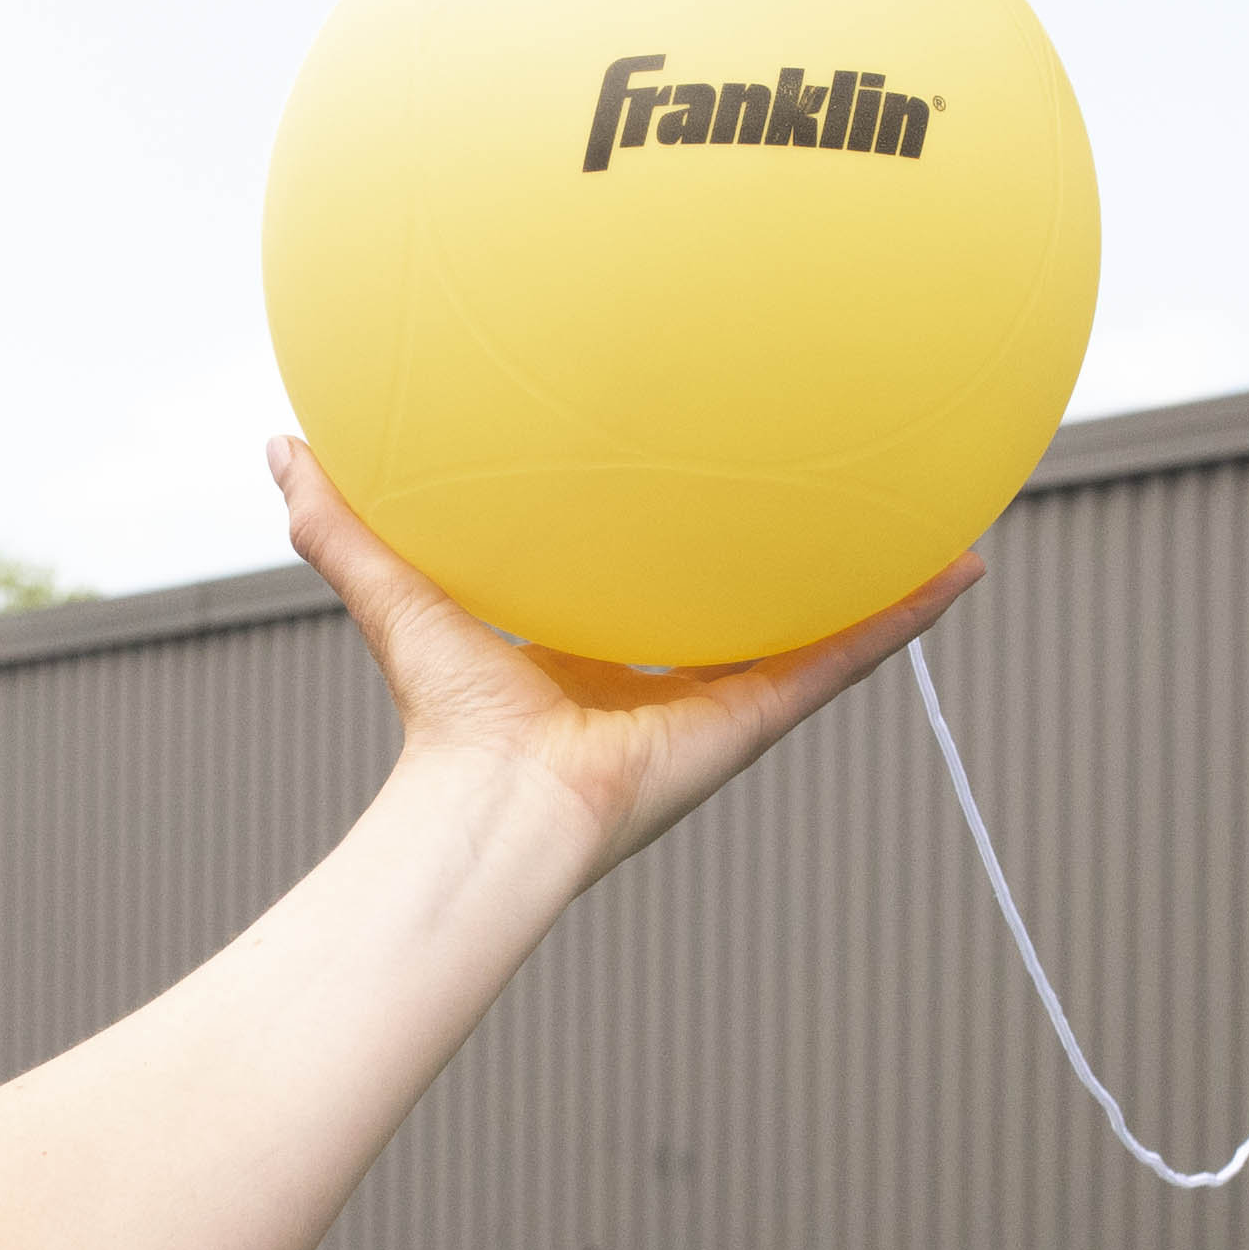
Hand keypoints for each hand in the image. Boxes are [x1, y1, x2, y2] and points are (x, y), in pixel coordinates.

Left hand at [273, 437, 977, 884]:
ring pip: (820, 628)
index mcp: (598, 656)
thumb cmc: (445, 720)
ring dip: (882, 578)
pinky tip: (964, 564)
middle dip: (795, 551)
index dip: (682, 530)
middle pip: (749, 602)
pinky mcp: (756, 719)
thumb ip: (343, 525)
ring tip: (946, 510)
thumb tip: (283, 443)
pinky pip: (845, 657)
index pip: (652, 579)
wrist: (493, 806)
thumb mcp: (401, 594)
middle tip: (842, 475)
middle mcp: (670, 680)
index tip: (715, 473)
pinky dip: (905, 615)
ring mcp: (723, 702)